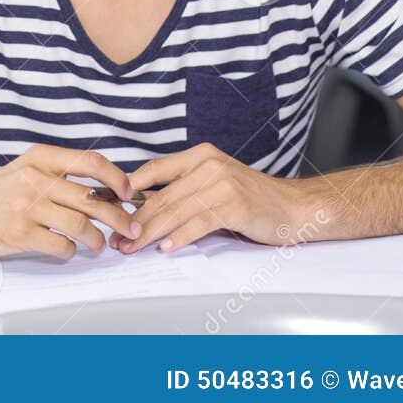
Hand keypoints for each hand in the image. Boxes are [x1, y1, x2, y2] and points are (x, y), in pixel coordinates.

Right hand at [0, 144, 138, 259]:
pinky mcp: (21, 234)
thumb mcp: (28, 169)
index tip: (129, 193)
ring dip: (98, 240)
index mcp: (41, 158)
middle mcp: (35, 179)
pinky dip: (71, 251)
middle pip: (92, 200)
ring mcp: (28, 207)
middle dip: (120, 218)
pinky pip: (62, 246)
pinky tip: (67, 248)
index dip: (117, 178)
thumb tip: (107, 191)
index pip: (91, 162)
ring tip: (100, 244)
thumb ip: (61, 174)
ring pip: (82, 226)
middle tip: (131, 229)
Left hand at [115, 143, 321, 253]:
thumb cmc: (251, 200)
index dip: (127, 192)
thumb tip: (140, 208)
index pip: (153, 171)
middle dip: (135, 220)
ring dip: (151, 232)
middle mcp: (209, 164)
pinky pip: (200, 222)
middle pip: (162, 195)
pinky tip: (166, 247)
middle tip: (117, 239)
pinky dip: (181, 236)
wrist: (295, 207)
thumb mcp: (213, 186)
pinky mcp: (235, 204)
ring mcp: (222, 183)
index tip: (107, 208)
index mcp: (199, 155)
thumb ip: (182, 192)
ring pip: (176, 210)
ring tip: (133, 247)